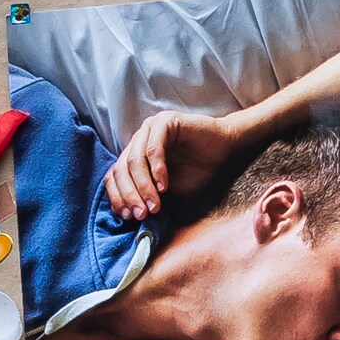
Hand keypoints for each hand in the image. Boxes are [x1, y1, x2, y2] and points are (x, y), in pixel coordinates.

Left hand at [104, 110, 240, 223]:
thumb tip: (132, 215)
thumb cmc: (198, 170)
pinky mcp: (165, 122)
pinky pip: (154, 149)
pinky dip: (157, 170)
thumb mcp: (169, 190)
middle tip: (142, 215)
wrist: (224, 151)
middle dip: (130, 195)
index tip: (127, 217)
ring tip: (155, 205)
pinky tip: (164, 186)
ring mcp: (150, 129)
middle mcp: (138, 140)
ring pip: (135, 160)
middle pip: (122, 169)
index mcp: (135, 155)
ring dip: (143, 186)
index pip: (115, 175)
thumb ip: (150, 196)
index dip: (118, 196)